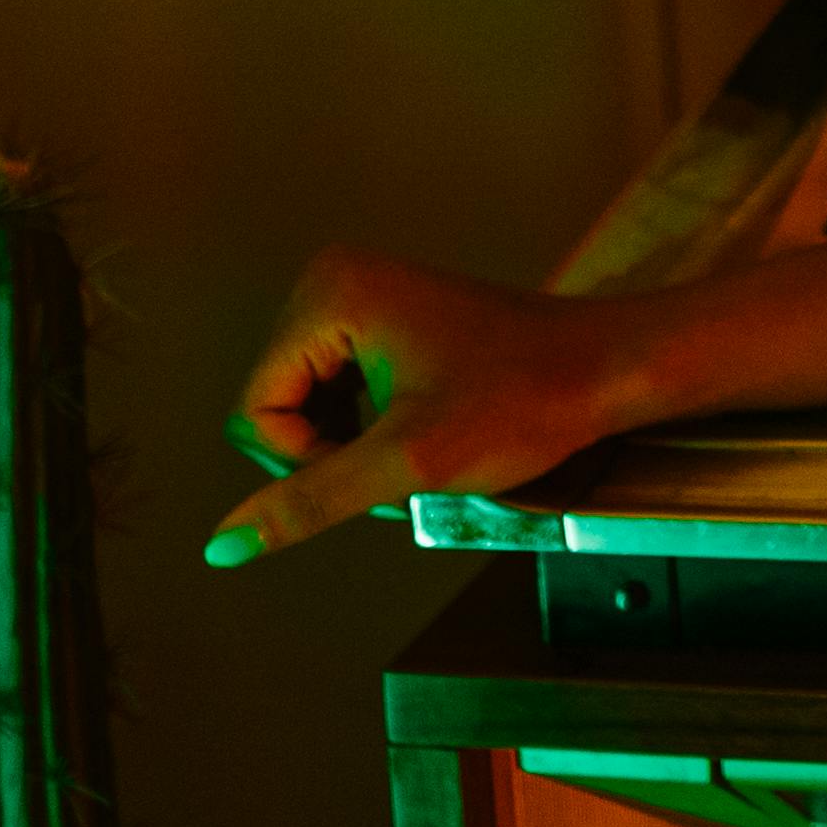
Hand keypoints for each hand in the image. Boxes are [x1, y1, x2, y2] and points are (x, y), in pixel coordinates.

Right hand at [204, 246, 639, 566]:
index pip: (255, 414)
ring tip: (424, 447)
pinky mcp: (385, 318)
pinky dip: (373, 429)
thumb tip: (222, 545)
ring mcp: (359, 296)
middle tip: (410, 460)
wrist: (603, 371)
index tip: (383, 468)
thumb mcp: (408, 464)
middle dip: (332, 454)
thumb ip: (309, 502)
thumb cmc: (524, 402)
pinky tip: (426, 430)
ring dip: (355, 448)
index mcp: (328, 294)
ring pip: (308, 409)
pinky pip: (341, 393)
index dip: (307, 463)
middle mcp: (333, 281)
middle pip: (277, 408)